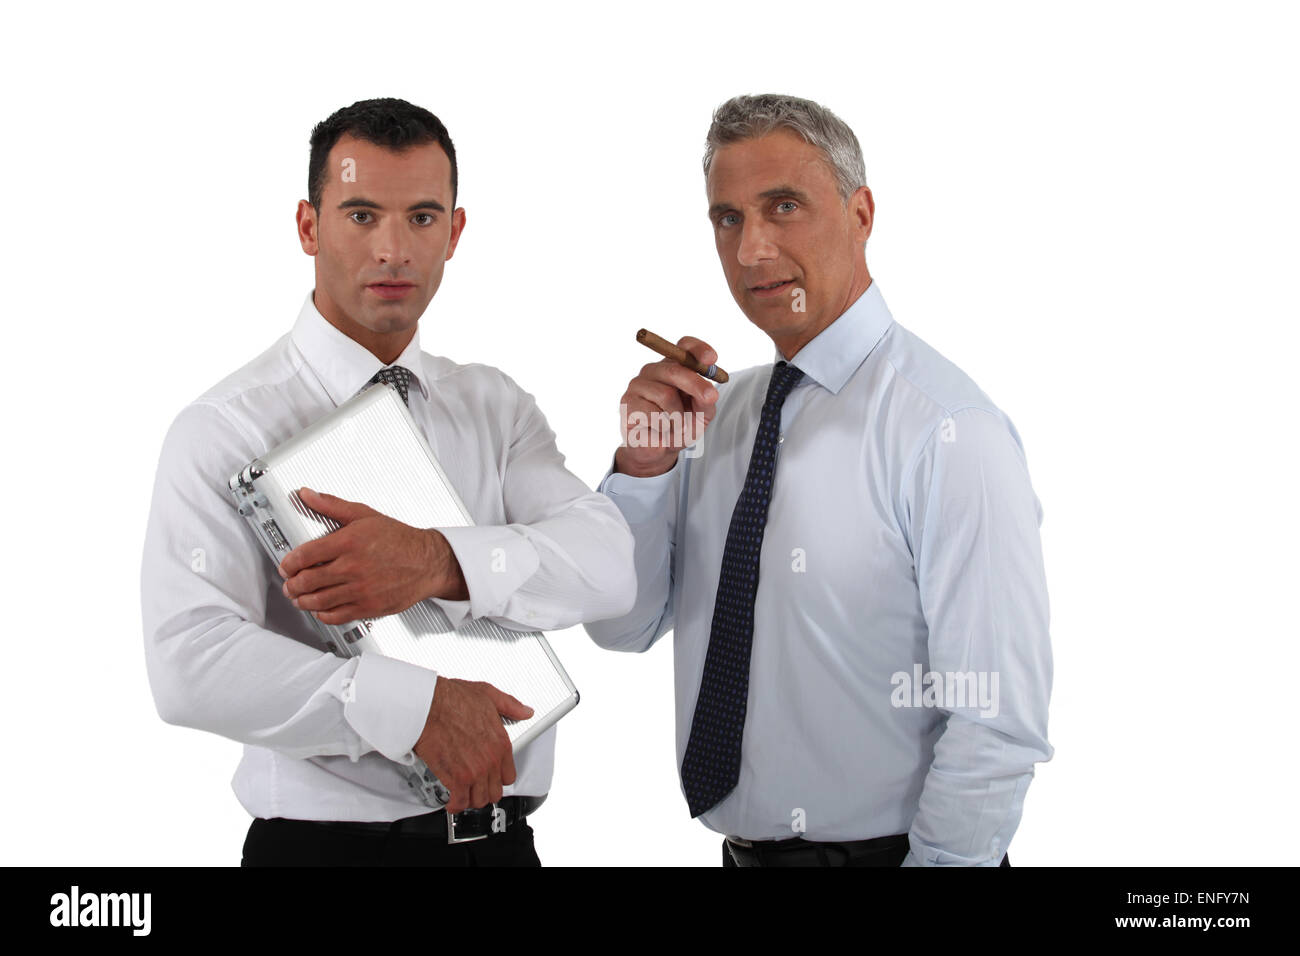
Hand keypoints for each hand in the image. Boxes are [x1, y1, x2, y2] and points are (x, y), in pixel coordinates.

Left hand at [278, 487, 468, 624]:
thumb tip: (307, 494)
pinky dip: (322, 614)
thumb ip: (332, 505)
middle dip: (292, 585)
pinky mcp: (368, 607)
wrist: (428, 562)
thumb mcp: (364, 515)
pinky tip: (320, 608)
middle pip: (307, 581)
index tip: (286, 566)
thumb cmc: (399, 540)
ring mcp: (360, 589)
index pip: (304, 556)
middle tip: (290, 584)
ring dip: (302, 601)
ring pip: (317, 601)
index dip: (288, 564)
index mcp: (348, 543)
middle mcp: (352, 567)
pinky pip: (336, 615)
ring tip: (300, 598)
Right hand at [415, 677, 533, 811]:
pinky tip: (452, 802)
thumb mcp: (488, 695)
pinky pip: (460, 802)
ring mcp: (474, 771)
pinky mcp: (456, 779)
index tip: (490, 776)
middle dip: (484, 791)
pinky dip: (455, 805)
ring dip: (470, 799)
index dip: (498, 778)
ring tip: (463, 794)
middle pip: (494, 791)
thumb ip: (510, 706)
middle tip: (475, 787)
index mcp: (500, 743)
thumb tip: (525, 711)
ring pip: (479, 800)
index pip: (509, 775)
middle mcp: (490, 760)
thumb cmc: (451, 699)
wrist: (428, 706)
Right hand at [615, 336, 719, 477]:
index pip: (683, 347)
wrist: (659, 451)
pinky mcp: (627, 404)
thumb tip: (709, 394)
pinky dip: (665, 427)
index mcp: (673, 367)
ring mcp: (638, 385)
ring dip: (679, 416)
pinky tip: (661, 431)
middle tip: (711, 398)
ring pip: (666, 395)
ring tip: (677, 427)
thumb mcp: (702, 414)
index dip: (698, 349)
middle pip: (675, 369)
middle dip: (696, 384)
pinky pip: (653, 414)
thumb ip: (706, 401)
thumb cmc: (681, 426)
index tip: (711, 359)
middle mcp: (653, 371)